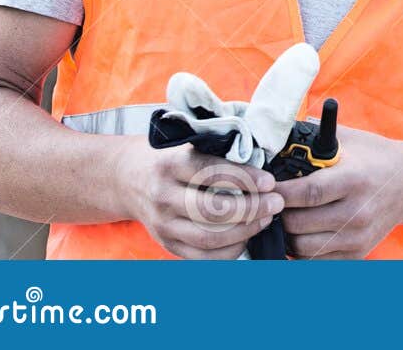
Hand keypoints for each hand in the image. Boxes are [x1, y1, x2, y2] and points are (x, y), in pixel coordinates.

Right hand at [115, 137, 283, 259]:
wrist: (127, 178)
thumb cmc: (169, 157)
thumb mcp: (187, 144)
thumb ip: (218, 152)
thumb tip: (262, 164)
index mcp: (170, 164)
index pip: (211, 172)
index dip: (244, 178)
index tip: (269, 182)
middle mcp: (162, 195)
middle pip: (212, 210)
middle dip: (251, 209)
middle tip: (275, 203)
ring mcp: (162, 224)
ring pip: (208, 237)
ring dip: (244, 231)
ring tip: (266, 219)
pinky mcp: (166, 244)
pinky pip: (201, 257)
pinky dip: (229, 252)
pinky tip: (247, 238)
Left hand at [278, 125, 402, 258]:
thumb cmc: (375, 158)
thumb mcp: (349, 141)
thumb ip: (314, 140)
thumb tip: (276, 141)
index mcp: (355, 180)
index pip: (308, 193)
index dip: (280, 192)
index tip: (265, 187)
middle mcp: (357, 212)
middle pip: (299, 223)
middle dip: (278, 213)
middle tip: (270, 203)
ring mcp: (358, 237)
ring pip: (303, 247)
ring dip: (286, 234)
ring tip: (283, 219)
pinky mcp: (357, 253)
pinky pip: (316, 260)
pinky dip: (301, 249)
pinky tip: (300, 231)